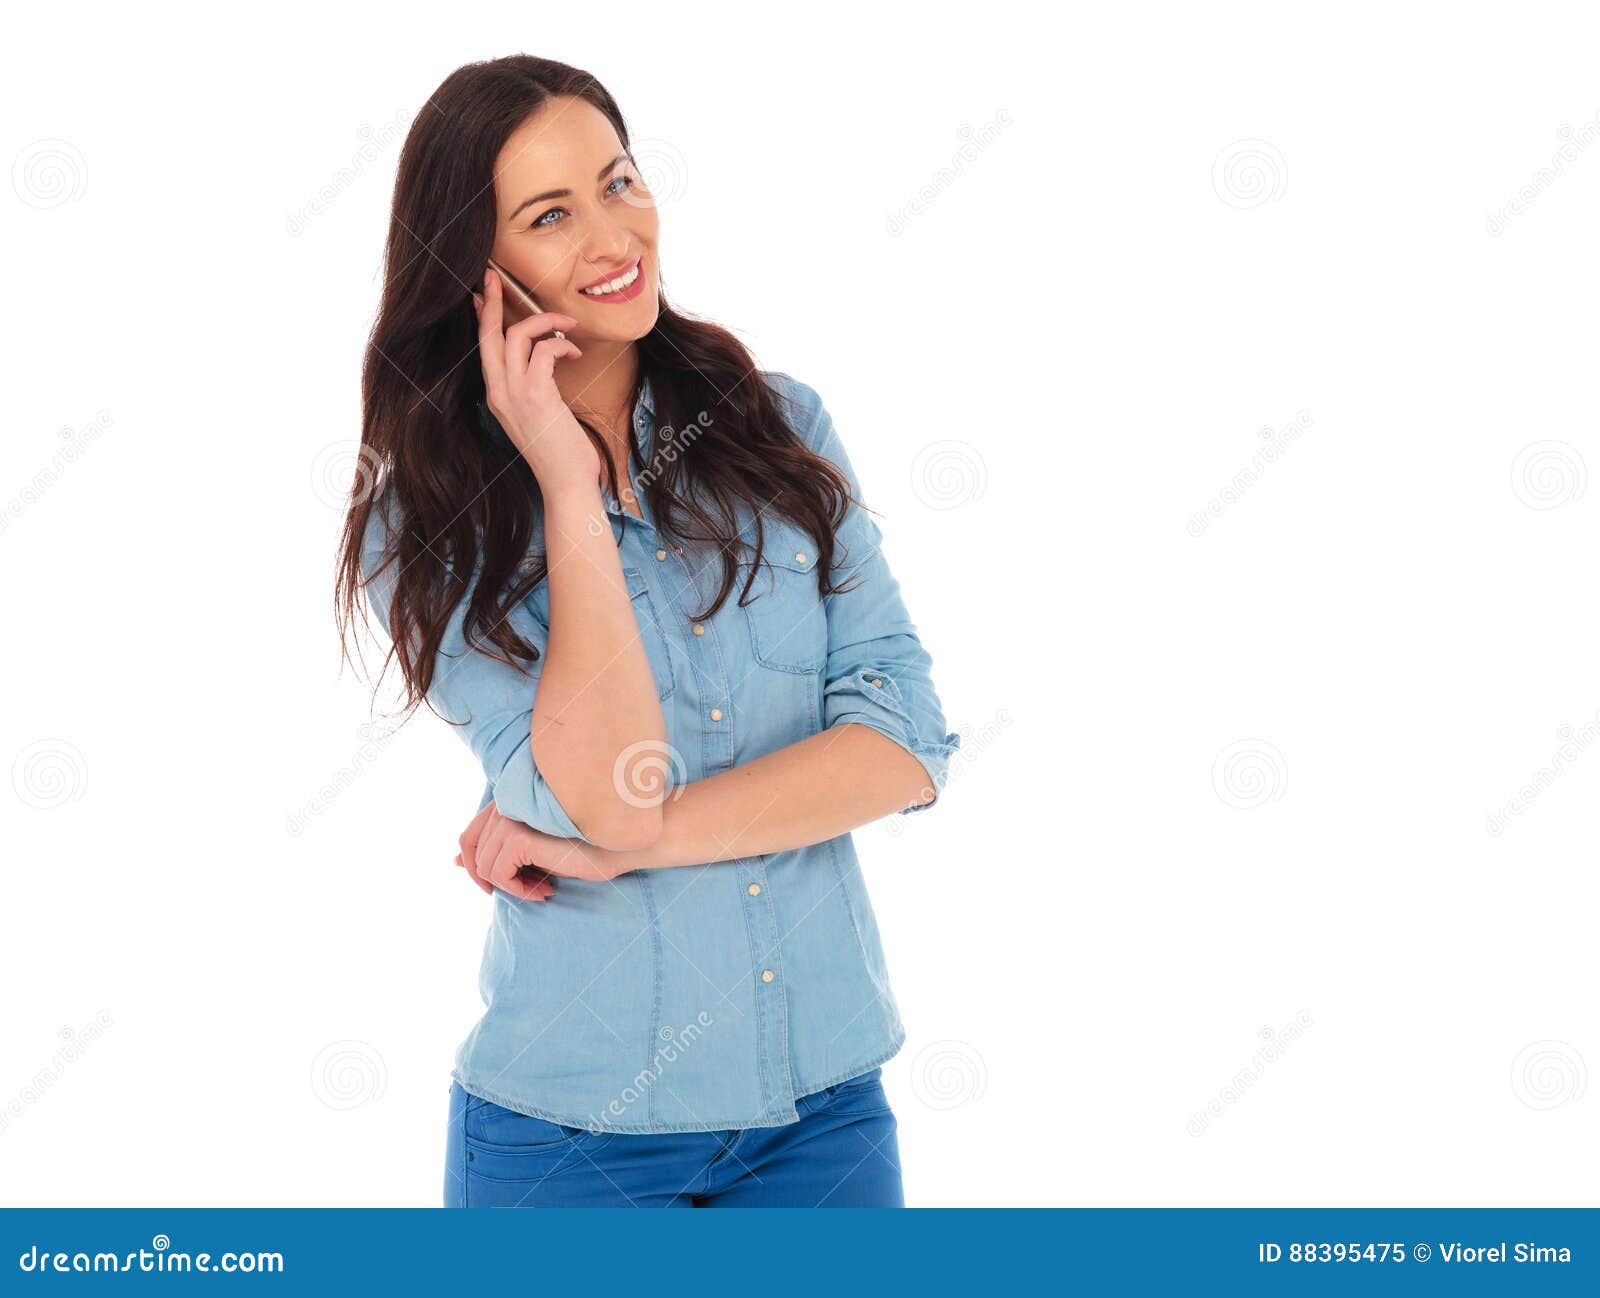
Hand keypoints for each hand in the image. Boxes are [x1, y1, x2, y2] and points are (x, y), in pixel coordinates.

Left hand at [457, 801, 622, 897]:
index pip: (468, 837)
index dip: (475, 866)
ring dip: (513, 887)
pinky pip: (498, 874)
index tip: (499, 886)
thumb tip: (453, 860)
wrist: (615, 847)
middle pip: (472, 854)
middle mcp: (504, 804)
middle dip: (498, 881)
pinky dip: (519, 890)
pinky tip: (546, 889)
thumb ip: (494, 851)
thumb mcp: (530, 852)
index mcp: (506, 802)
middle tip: (533, 889)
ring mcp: (509, 818)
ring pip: (485, 868)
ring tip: (543, 888)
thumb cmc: (579, 848)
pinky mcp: (517, 836)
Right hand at [473, 267, 599, 494]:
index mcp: (496, 397)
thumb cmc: (559, 452)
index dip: (483, 318)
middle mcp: (499, 393)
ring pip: (517, 336)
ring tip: (568, 327)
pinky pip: (543, 351)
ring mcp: (515, 394)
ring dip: (546, 322)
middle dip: (494, 302)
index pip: (484, 349)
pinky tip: (574, 353)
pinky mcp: (537, 396)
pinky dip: (561, 344)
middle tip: (497, 278)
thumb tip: (540, 360)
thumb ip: (532, 389)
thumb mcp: (537, 416)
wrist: (566, 482)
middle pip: (489, 335)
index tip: (483, 294)